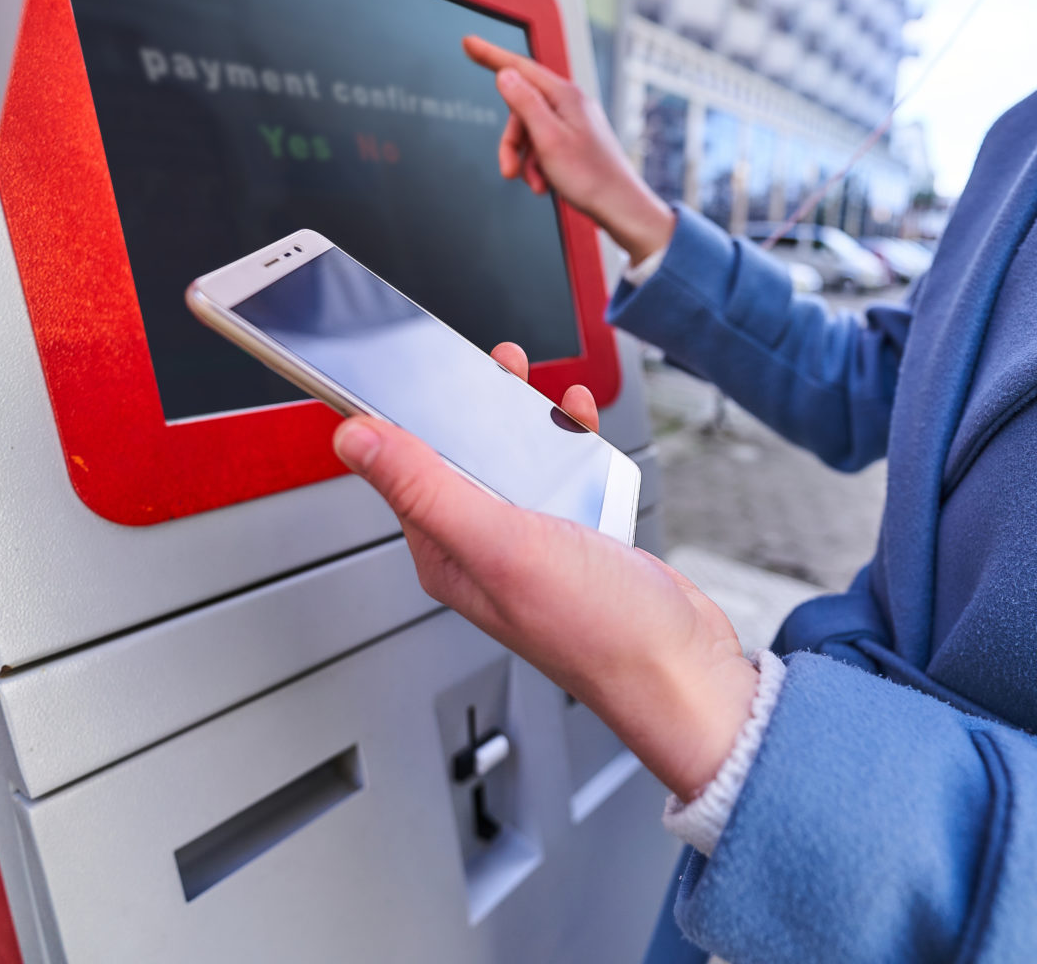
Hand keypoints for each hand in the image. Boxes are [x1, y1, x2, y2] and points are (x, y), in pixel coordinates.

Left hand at [334, 343, 756, 799]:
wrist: (681, 671)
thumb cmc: (596, 630)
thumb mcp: (499, 543)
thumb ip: (425, 487)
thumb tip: (354, 441)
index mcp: (449, 555)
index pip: (406, 473)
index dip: (406, 418)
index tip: (413, 370)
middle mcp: (487, 551)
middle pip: (463, 459)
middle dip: (473, 406)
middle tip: (491, 364)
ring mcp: (537, 544)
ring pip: (517, 462)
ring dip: (525, 419)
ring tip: (535, 384)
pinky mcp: (582, 538)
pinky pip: (565, 475)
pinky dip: (572, 442)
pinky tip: (582, 426)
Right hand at [463, 35, 675, 264]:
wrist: (621, 208)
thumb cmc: (591, 178)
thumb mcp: (548, 139)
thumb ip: (524, 103)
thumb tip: (505, 74)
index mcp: (565, 96)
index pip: (520, 67)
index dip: (491, 55)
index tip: (469, 43)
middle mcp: (571, 104)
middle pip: (521, 109)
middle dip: (511, 142)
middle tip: (509, 169)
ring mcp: (574, 123)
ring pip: (531, 132)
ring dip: (525, 160)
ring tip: (536, 183)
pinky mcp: (576, 142)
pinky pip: (544, 146)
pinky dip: (539, 166)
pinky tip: (546, 184)